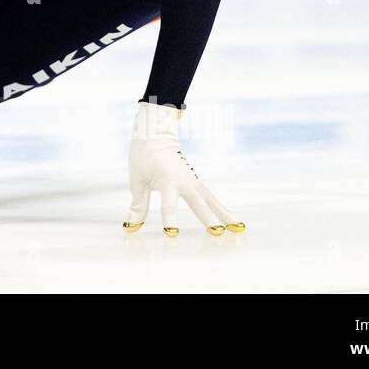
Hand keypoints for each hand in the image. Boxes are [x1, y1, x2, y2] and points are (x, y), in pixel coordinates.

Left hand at [123, 101, 244, 236]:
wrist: (156, 134)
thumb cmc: (143, 157)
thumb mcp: (137, 180)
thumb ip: (138, 205)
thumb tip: (131, 227)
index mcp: (167, 180)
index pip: (168, 204)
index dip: (169, 220)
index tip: (171, 234)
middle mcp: (184, 181)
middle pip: (198, 203)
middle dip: (208, 218)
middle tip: (218, 233)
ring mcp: (193, 180)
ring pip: (211, 200)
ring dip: (223, 214)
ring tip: (238, 228)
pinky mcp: (197, 181)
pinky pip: (211, 197)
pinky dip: (221, 208)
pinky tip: (232, 221)